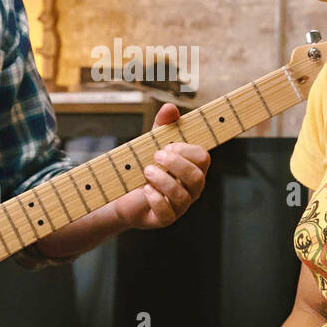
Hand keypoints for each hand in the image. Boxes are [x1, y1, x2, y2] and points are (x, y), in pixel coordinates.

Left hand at [111, 103, 209, 229]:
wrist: (123, 195)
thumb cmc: (144, 167)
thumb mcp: (152, 144)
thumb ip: (162, 127)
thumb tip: (170, 107)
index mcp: (193, 168)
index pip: (203, 157)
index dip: (186, 150)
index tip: (168, 145)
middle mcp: (191, 188)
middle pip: (197, 177)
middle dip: (176, 164)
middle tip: (156, 156)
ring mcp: (180, 206)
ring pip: (183, 195)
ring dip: (163, 180)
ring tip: (146, 171)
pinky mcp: (165, 219)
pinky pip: (167, 213)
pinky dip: (155, 199)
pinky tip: (145, 189)